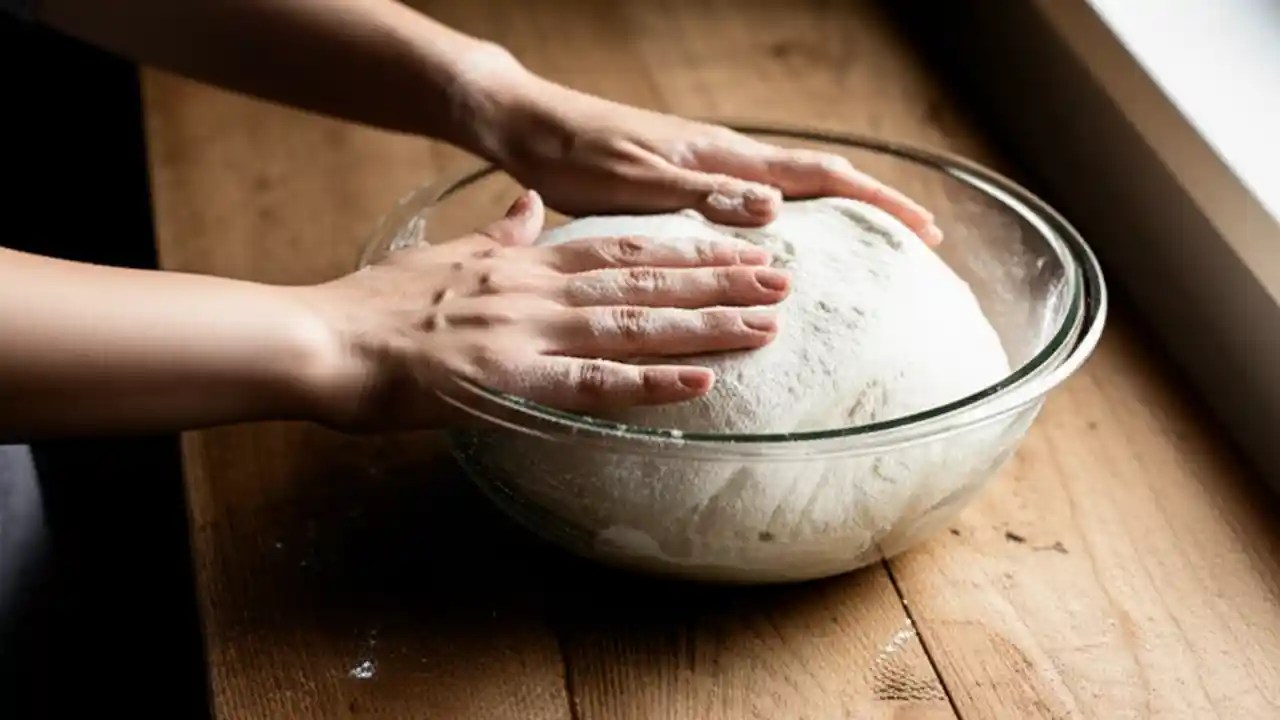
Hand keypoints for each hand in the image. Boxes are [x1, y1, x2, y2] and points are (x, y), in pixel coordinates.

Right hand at [296, 190, 790, 430]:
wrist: (328, 340)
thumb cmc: (381, 302)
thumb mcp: (447, 252)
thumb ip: (500, 231)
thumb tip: (532, 204)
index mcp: (526, 261)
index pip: (623, 247)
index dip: (686, 247)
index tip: (738, 245)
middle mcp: (539, 289)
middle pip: (645, 279)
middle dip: (718, 279)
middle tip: (783, 280)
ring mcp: (528, 333)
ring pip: (634, 324)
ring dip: (704, 324)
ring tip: (766, 323)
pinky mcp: (511, 382)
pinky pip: (591, 382)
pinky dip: (647, 382)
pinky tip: (697, 382)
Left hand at [484, 75, 941, 241]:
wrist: (531, 128)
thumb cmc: (576, 156)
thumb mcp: (637, 183)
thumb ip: (704, 196)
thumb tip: (779, 207)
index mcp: (723, 157)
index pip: (819, 175)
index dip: (875, 201)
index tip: (923, 229)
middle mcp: (726, 157)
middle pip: (819, 178)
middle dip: (873, 207)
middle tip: (917, 243)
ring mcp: (709, 166)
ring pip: (791, 188)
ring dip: (838, 213)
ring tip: (872, 248)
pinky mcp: (687, 179)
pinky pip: (757, 199)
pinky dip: (793, 217)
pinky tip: (789, 241)